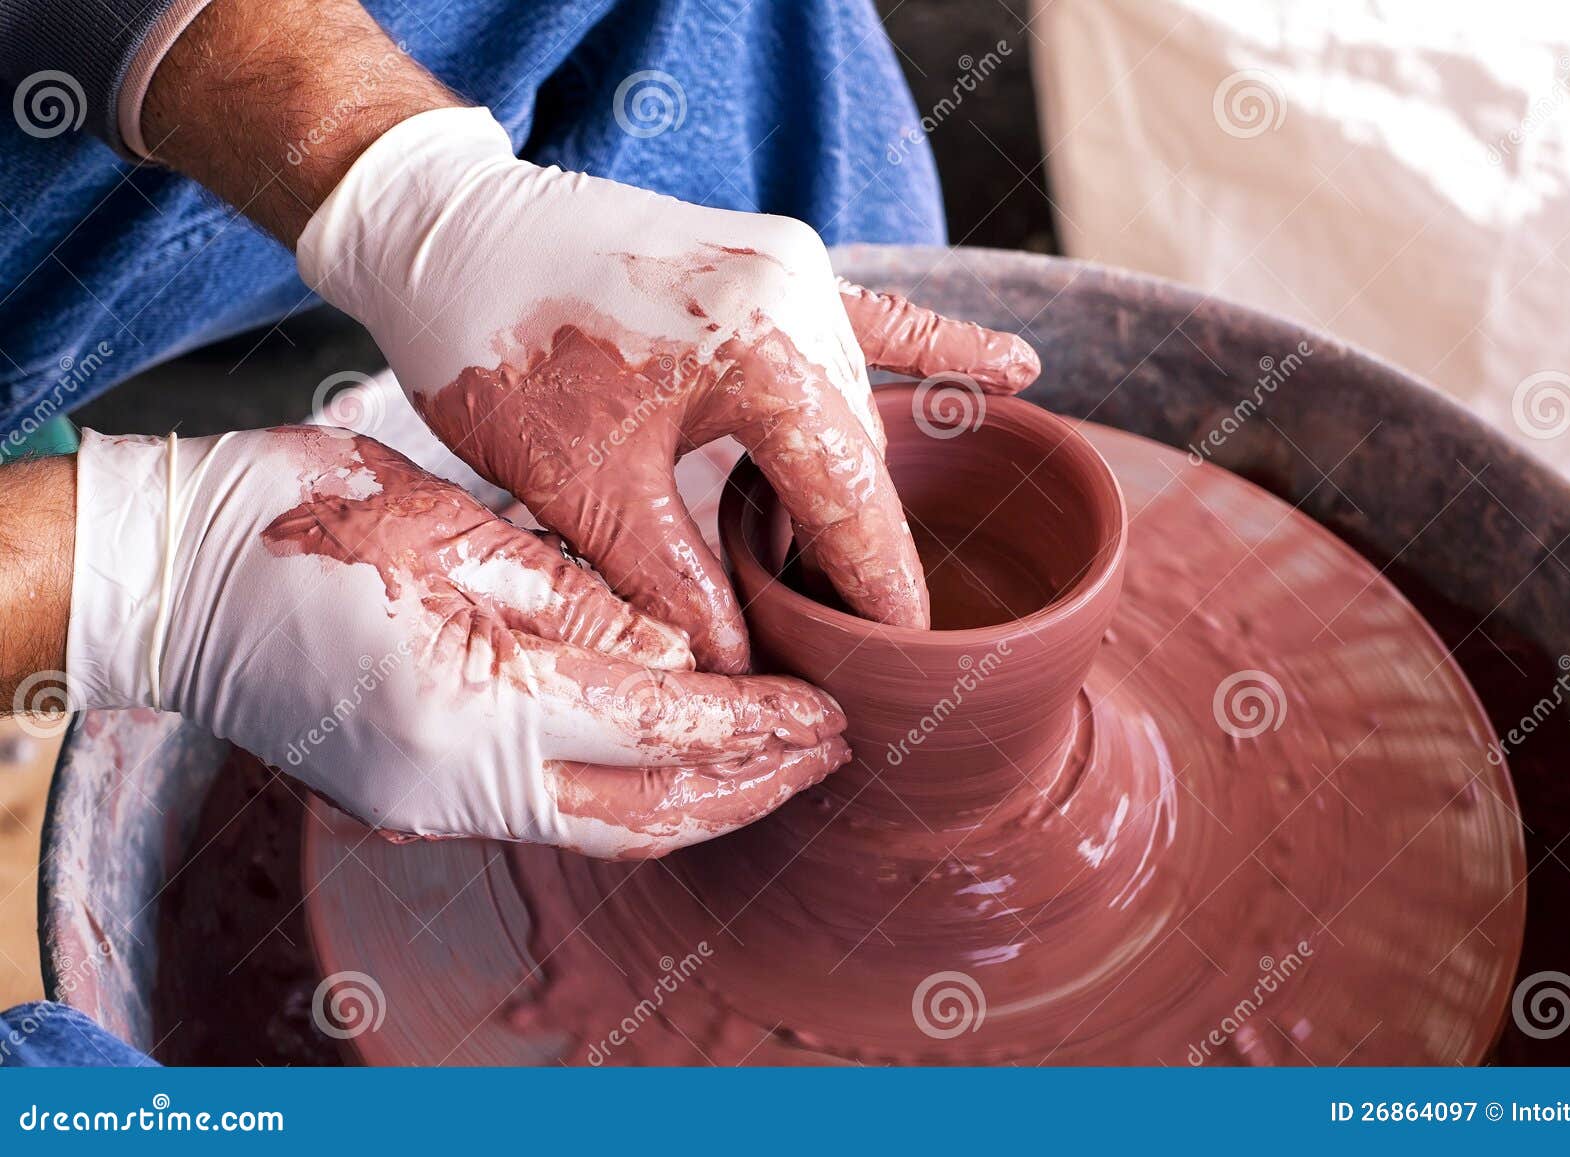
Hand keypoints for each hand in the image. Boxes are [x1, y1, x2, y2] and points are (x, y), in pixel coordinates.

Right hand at [67, 427, 846, 856]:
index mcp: (475, 700)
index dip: (756, 726)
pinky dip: (630, 795)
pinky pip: (552, 813)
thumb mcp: (455, 528)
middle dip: (750, 785)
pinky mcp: (413, 799)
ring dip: (699, 803)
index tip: (830, 712)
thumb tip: (683, 660)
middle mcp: (458, 781)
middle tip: (831, 752)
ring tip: (777, 768)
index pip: (660, 727)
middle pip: (648, 811)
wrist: (168, 575)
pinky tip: (675, 765)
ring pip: (605, 827)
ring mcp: (430, 804)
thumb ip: (579, 605)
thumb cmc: (299, 516)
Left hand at [297, 107, 1039, 671]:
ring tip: (871, 567)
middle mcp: (798, 294)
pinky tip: (1015, 370)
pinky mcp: (768, 261)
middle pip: (854, 454)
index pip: (852, 500)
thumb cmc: (493, 348)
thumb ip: (675, 581)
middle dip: (855, 548)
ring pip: (849, 402)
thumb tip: (740, 666)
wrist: (442, 230)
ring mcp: (791, 267)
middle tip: (852, 639)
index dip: (879, 589)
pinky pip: (871, 315)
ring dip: (850, 478)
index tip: (908, 661)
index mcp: (762, 351)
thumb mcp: (582, 489)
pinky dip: (931, 346)